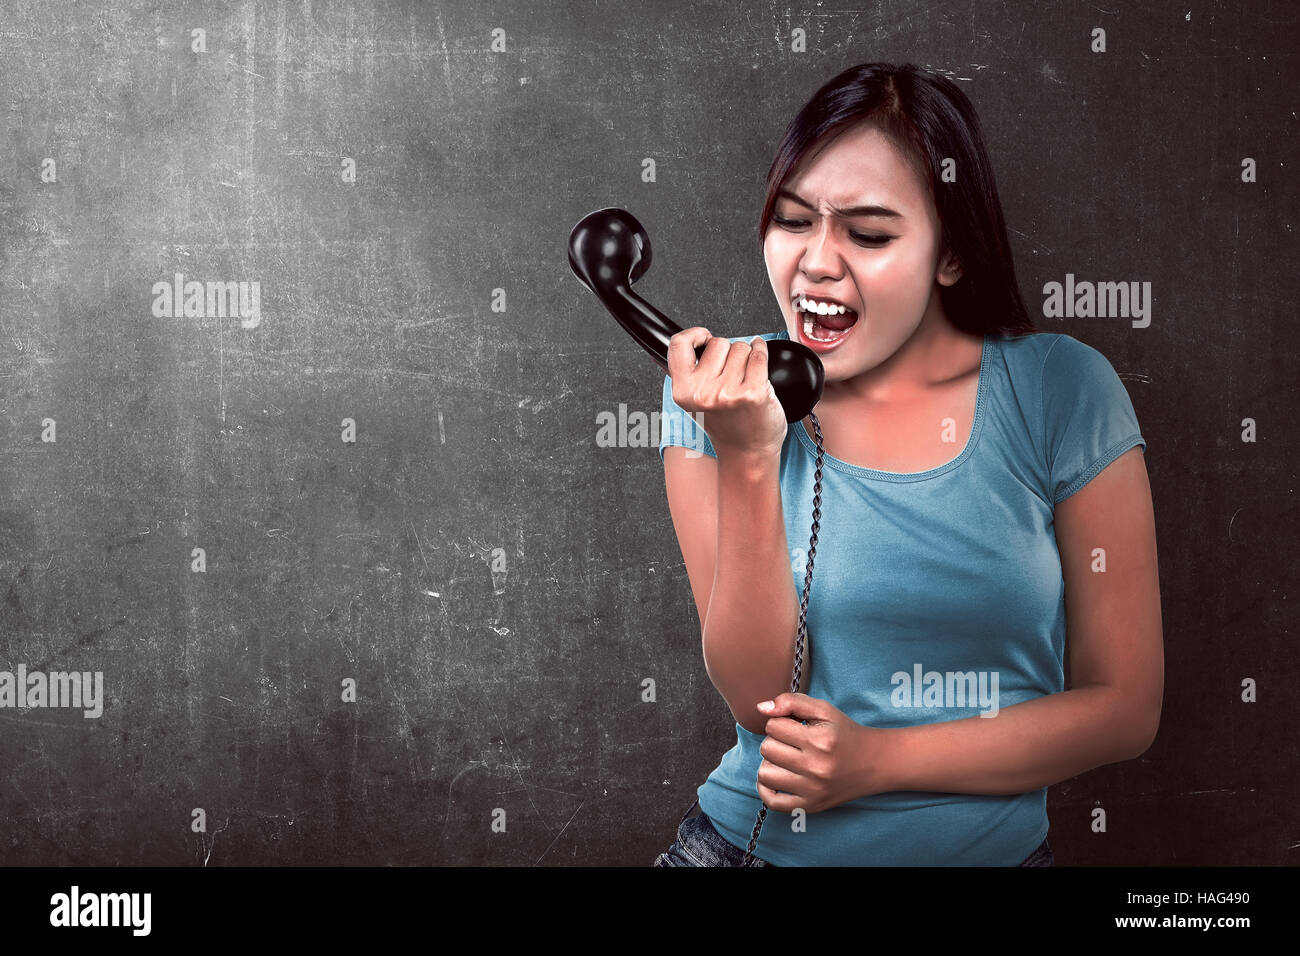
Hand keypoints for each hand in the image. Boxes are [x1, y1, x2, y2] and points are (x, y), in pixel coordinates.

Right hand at [665, 327, 786, 458]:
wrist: (748, 452)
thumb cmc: (727, 425)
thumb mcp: (695, 402)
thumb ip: (690, 374)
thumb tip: (688, 341)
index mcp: (683, 392)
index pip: (679, 345)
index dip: (694, 335)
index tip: (705, 337)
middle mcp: (703, 393)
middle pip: (719, 343)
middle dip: (727, 352)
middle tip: (731, 374)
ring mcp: (728, 393)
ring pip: (741, 347)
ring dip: (746, 357)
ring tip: (744, 379)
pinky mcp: (753, 392)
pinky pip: (759, 355)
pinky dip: (762, 352)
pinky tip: (759, 364)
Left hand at [754, 693, 892, 813]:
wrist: (873, 762)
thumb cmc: (844, 733)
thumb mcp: (824, 710)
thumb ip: (792, 702)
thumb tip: (762, 708)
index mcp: (819, 741)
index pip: (772, 726)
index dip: (780, 722)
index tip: (793, 726)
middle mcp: (815, 767)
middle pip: (767, 749)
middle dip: (775, 741)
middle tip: (792, 742)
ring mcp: (812, 790)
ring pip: (765, 774)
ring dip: (770, 763)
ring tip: (785, 759)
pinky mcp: (810, 806)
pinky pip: (772, 802)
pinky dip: (766, 789)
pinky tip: (777, 777)